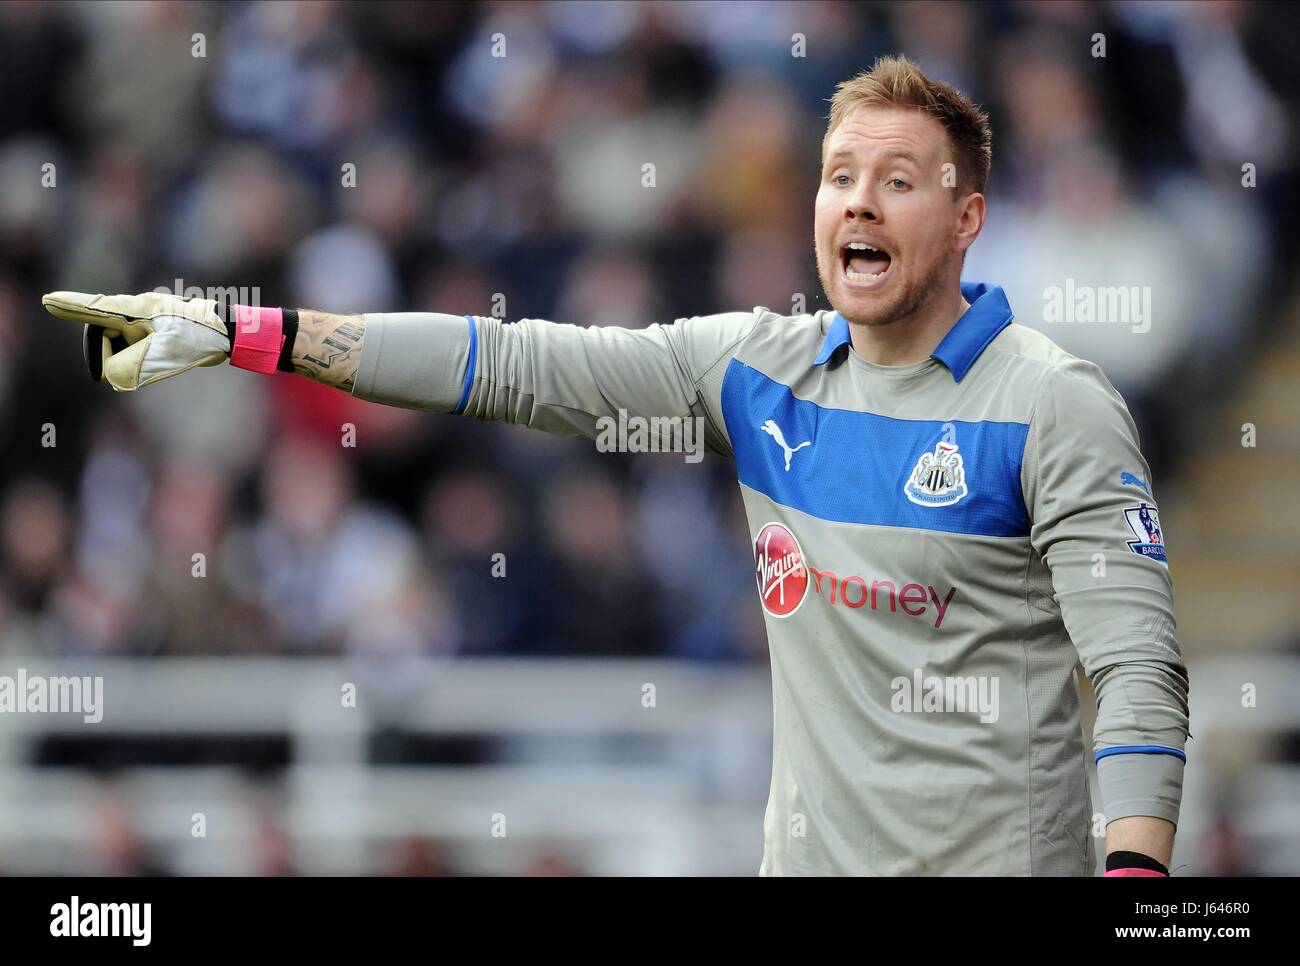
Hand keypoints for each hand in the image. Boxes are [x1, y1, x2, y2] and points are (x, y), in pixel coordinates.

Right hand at [41, 291, 229, 390]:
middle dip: (109, 353)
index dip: (71, 308)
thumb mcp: (164, 356)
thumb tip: (111, 377)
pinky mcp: (154, 327)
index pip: (97, 310)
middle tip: (123, 370)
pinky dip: (138, 356)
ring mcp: (146, 317)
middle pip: (105, 332)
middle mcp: (138, 309)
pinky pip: (135, 344)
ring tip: (156, 359)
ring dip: (128, 356)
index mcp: (137, 310)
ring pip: (120, 341)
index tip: (48, 301)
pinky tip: (159, 358)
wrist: (229, 332)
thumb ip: (131, 367)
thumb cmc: (200, 338)